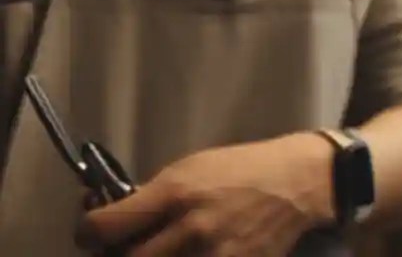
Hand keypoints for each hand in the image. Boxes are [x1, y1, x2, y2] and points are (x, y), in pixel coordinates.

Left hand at [77, 134, 332, 256]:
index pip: (104, 228)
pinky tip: (194, 254)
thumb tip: (110, 215)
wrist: (299, 182)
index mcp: (176, 192)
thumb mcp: (192, 167)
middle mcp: (191, 227)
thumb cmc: (242, 169)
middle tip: (128, 249)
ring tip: (167, 249)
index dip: (87, 234)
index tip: (92, 235)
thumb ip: (152, 197)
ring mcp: (216, 255)